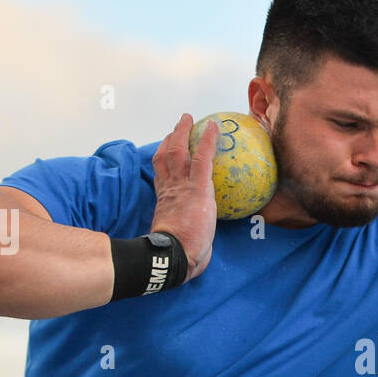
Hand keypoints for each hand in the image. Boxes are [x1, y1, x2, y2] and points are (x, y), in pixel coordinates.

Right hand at [151, 113, 219, 281]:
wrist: (176, 256)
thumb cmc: (180, 257)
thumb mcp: (183, 242)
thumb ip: (192, 238)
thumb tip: (201, 250)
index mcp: (165, 201)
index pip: (162, 176)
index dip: (163, 162)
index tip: (166, 151)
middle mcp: (170, 189)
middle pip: (166, 157)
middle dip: (170, 140)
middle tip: (177, 127)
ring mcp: (182, 187)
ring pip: (179, 152)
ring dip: (184, 132)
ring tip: (189, 119)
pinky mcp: (197, 187)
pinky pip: (202, 158)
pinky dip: (208, 140)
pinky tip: (215, 127)